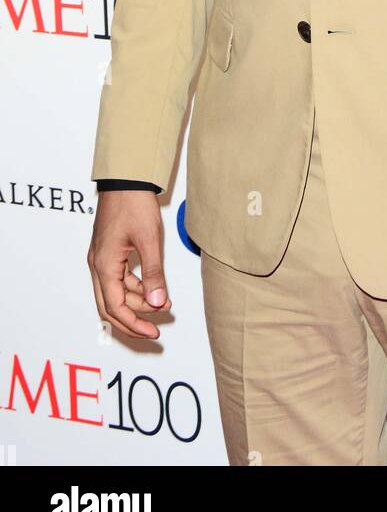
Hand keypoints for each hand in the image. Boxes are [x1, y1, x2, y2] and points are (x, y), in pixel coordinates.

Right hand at [87, 191, 172, 340]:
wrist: (126, 178)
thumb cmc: (134, 204)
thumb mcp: (149, 240)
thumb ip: (153, 274)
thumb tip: (157, 303)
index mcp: (104, 264)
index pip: (115, 307)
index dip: (134, 324)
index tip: (153, 332)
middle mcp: (98, 264)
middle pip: (110, 305)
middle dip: (132, 320)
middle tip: (155, 328)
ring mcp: (101, 257)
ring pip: (115, 291)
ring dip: (137, 301)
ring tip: (163, 302)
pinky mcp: (109, 250)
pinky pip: (119, 278)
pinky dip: (135, 287)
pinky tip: (152, 288)